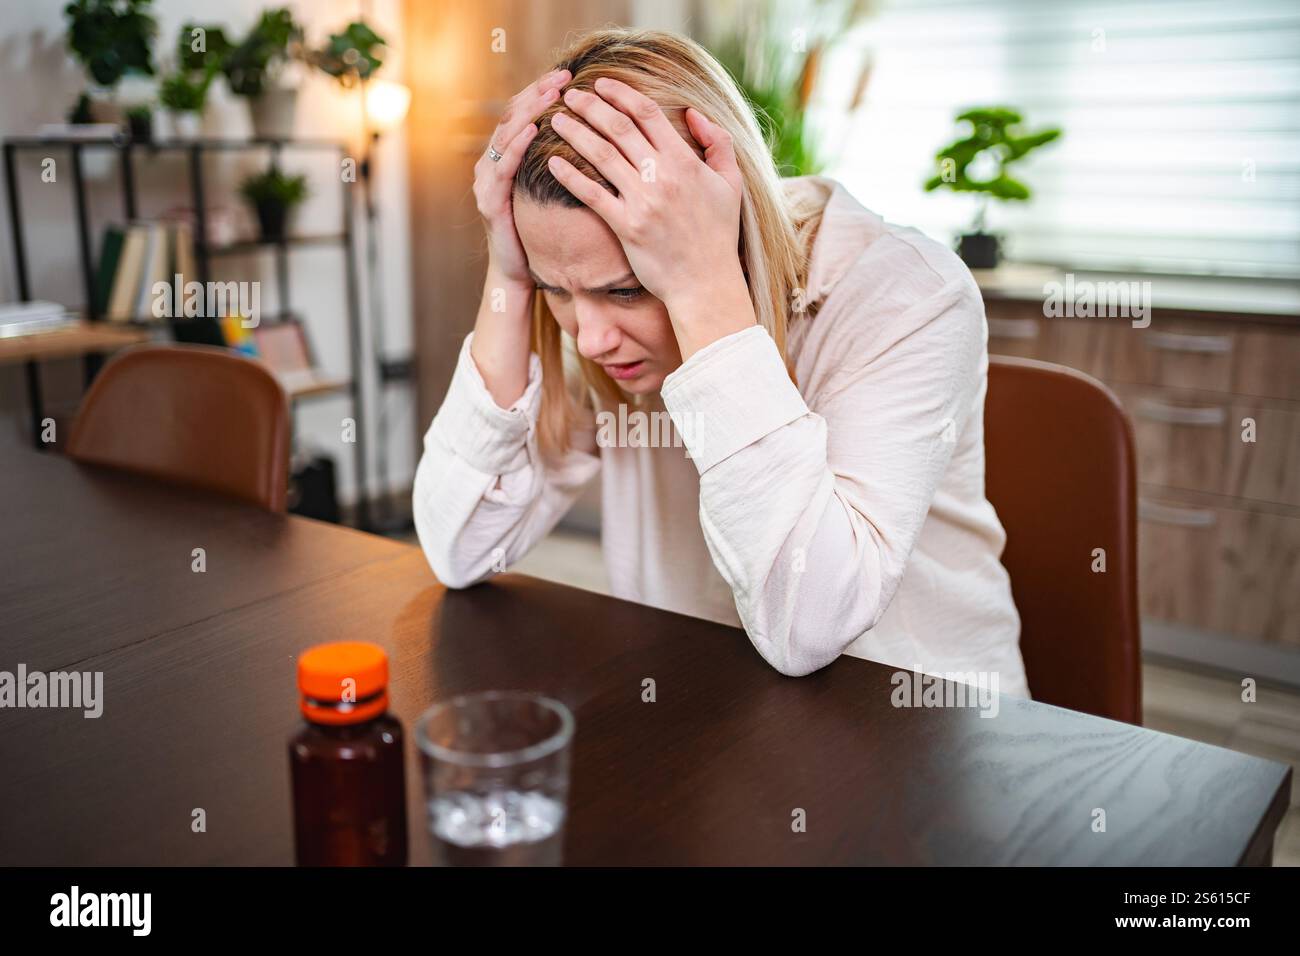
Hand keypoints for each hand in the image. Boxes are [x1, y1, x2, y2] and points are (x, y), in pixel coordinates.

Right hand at [473, 68, 570, 287]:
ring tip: (550, 94)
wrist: (519, 273)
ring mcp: (487, 181)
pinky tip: (532, 131)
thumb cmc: (541, 232)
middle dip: (537, 94)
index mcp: (508, 158)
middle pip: (514, 116)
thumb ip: (562, 163)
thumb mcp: (553, 192)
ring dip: (529, 112)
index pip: (525, 113)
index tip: (569, 75)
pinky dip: (516, 146)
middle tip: (562, 76)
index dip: (543, 92)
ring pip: (505, 135)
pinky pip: (502, 168)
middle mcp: (493, 163)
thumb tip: (597, 137)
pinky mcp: (489, 202)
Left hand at [547, 78, 754, 355]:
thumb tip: (693, 113)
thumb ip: (717, 143)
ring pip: (601, 156)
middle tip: (568, 94)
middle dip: (590, 106)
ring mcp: (642, 201)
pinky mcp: (626, 227)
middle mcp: (662, 176)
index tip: (601, 84)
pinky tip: (553, 162)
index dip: (621, 94)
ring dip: (575, 133)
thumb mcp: (730, 183)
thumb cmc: (718, 234)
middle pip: (618, 128)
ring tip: (555, 119)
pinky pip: (592, 195)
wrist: (705, 282)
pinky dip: (571, 176)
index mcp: (685, 162)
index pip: (647, 114)